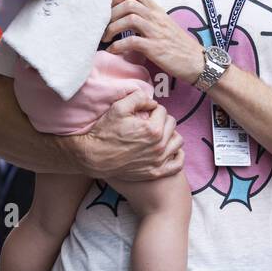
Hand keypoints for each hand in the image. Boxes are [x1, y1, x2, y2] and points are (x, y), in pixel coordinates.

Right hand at [63, 88, 183, 180]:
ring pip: (178, 141)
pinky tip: (168, 150)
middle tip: (150, 122)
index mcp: (152, 129)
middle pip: (172, 124)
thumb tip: (152, 102)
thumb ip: (138, 98)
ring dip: (171, 135)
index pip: (162, 111)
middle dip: (161, 119)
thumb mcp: (118, 108)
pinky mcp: (156, 172)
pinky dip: (177, 155)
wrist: (94, 157)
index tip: (144, 112)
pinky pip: (178, 164)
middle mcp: (159, 145)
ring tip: (159, 134)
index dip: (152, 109)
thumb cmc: (105, 132)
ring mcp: (159, 160)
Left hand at [103, 0, 205, 85]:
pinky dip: (118, 46)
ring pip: (130, 18)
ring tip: (105, 38)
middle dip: (110, 12)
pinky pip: (132, 42)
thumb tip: (127, 16)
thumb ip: (149, 18)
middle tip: (103, 24)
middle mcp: (157, 18)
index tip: (107, 7)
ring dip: (112, 28)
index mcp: (158, 11)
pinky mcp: (155, 48)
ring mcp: (156, 32)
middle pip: (129, 2)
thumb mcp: (165, 26)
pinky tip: (113, 51)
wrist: (197, 62)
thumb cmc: (179, 46)